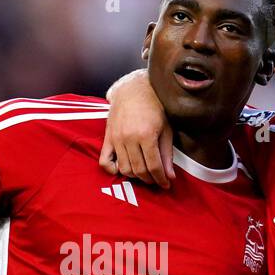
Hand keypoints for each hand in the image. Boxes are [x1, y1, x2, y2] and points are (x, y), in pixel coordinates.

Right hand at [100, 69, 174, 187]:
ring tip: (144, 173)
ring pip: (124, 169)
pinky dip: (113, 170)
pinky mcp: (108, 138)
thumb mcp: (166, 129)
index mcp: (146, 135)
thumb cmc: (154, 107)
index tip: (166, 185)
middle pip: (139, 171)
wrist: (133, 89)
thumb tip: (170, 177)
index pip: (154, 167)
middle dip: (150, 179)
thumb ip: (167, 154)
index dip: (161, 179)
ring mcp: (116, 139)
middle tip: (156, 179)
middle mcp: (129, 138)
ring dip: (135, 176)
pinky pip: (105, 161)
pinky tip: (123, 169)